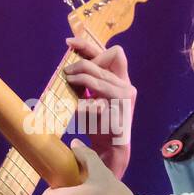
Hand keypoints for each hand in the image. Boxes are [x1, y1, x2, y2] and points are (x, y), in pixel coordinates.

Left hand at [62, 37, 134, 179]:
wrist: (111, 151)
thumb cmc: (99, 125)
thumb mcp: (92, 99)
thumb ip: (86, 83)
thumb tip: (69, 67)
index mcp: (122, 80)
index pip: (111, 53)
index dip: (89, 45)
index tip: (69, 43)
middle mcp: (126, 86)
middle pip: (105, 59)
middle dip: (83, 63)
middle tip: (67, 73)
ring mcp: (125, 97)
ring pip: (99, 76)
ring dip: (80, 78)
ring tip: (68, 83)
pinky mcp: (119, 111)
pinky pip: (95, 101)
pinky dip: (83, 104)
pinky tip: (77, 109)